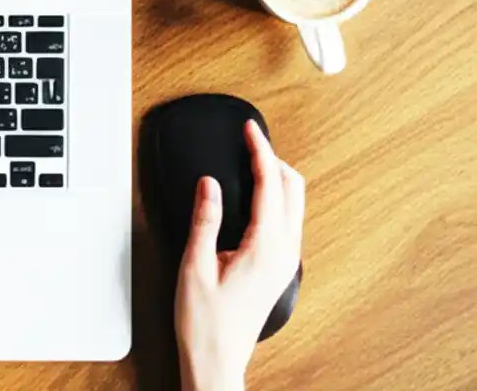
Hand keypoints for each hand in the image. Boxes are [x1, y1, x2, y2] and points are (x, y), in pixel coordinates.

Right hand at [174, 120, 304, 390]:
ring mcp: (286, 261)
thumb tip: (209, 183)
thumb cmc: (205, 321)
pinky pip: (287, 220)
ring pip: (294, 204)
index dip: (260, 151)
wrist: (217, 358)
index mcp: (265, 247)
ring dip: (276, 178)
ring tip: (252, 161)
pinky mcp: (279, 268)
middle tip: (250, 141)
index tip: (251, 130)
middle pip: (293, 190)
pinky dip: (275, 198)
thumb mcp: (195, 264)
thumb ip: (204, 219)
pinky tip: (255, 196)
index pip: (269, 185)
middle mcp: (284, 252)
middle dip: (274, 160)